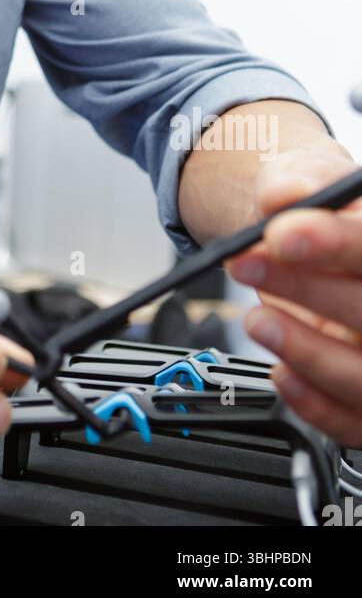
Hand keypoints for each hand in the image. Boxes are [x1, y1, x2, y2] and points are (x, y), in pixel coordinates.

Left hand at [227, 145, 361, 446]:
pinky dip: (314, 403)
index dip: (334, 241)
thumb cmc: (318, 213)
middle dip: (306, 291)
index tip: (279, 234)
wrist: (306, 240)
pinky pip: (354, 420)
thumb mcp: (305, 178)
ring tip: (255, 321)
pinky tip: (280, 372)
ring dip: (306, 352)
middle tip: (245, 266)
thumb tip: (281, 194)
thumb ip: (296, 182)